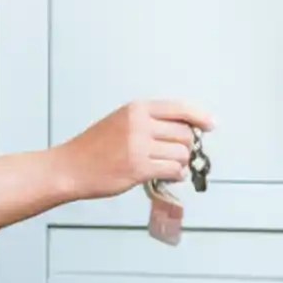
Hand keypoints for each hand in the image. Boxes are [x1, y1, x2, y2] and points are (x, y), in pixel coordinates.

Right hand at [53, 100, 213, 200]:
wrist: (71, 167)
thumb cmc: (94, 147)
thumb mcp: (122, 121)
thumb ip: (150, 121)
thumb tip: (183, 128)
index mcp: (136, 108)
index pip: (180, 108)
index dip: (200, 116)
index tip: (211, 124)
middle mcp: (139, 124)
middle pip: (185, 133)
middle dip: (187, 146)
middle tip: (180, 153)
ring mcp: (139, 146)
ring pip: (182, 153)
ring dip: (181, 162)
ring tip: (169, 166)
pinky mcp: (138, 168)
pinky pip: (173, 170)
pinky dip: (176, 174)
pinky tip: (169, 174)